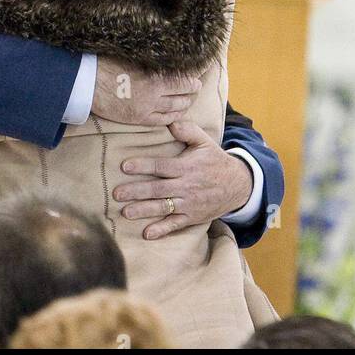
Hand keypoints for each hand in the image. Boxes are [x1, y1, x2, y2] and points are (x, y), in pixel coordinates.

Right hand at [91, 59, 201, 125]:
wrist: (88, 83)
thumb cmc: (107, 65)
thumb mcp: (132, 57)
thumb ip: (150, 61)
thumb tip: (164, 57)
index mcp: (154, 78)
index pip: (182, 82)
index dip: (192, 82)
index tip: (196, 79)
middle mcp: (154, 95)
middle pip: (181, 97)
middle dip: (191, 94)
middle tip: (195, 90)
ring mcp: (146, 109)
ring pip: (174, 110)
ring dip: (183, 106)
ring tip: (188, 102)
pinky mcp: (138, 119)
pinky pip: (161, 121)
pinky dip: (171, 118)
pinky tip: (175, 115)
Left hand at [112, 120, 253, 238]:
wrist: (238, 185)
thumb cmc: (215, 160)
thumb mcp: (204, 141)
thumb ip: (187, 130)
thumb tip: (170, 121)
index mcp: (186, 167)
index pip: (161, 166)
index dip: (143, 165)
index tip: (124, 166)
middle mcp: (186, 187)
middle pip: (157, 189)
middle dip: (136, 191)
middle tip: (116, 193)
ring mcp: (189, 204)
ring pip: (163, 208)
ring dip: (143, 211)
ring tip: (125, 212)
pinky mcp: (192, 217)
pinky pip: (175, 225)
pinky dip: (162, 230)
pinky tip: (147, 234)